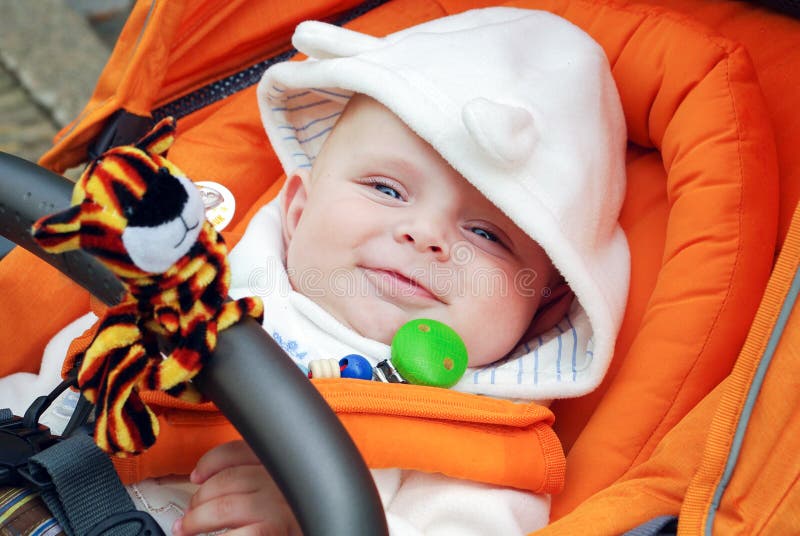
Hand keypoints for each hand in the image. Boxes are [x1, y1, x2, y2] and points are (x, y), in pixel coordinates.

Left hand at [172, 440, 301, 534]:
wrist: (327, 529)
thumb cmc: (297, 515)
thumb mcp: (287, 488)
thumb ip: (260, 478)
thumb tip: (210, 481)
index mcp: (280, 465)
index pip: (237, 450)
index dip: (210, 462)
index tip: (196, 476)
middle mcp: (279, 481)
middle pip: (226, 479)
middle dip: (199, 497)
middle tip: (188, 515)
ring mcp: (277, 506)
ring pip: (223, 507)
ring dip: (196, 520)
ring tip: (186, 530)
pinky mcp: (273, 531)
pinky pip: (236, 535)